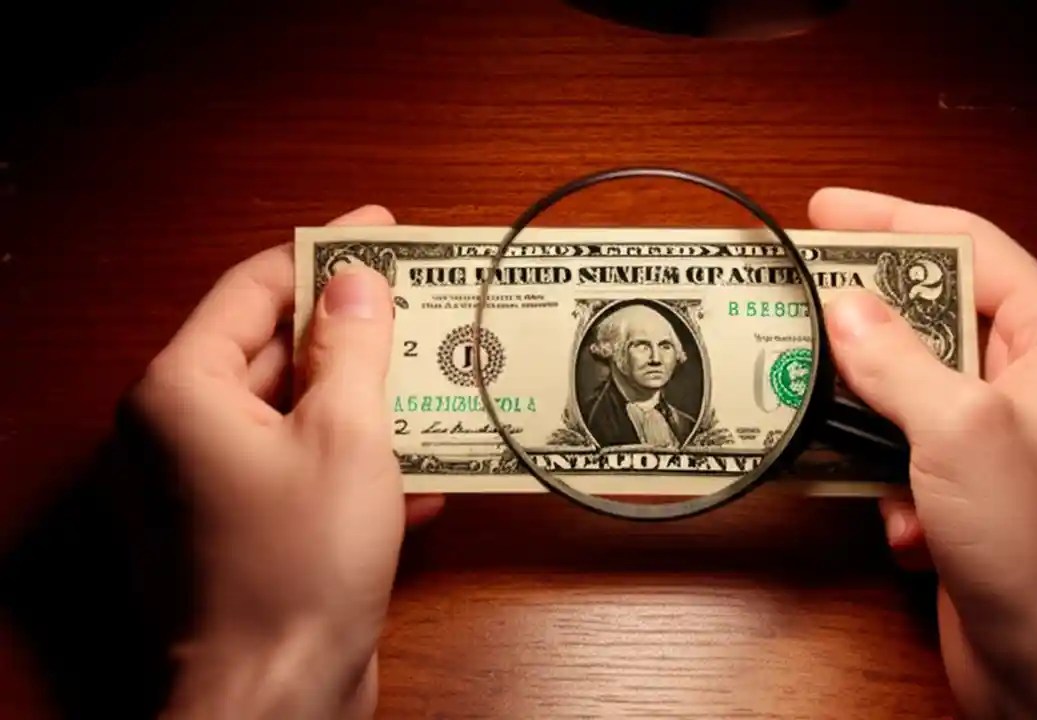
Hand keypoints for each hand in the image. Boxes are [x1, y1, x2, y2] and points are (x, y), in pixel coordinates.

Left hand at [129, 205, 442, 718]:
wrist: (272, 701)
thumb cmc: (294, 568)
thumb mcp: (346, 437)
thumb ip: (354, 347)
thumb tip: (356, 279)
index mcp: (182, 391)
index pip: (253, 288)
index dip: (323, 253)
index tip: (382, 230)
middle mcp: (179, 433)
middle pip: (274, 350)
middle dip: (355, 332)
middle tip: (423, 304)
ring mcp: (207, 489)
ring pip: (295, 417)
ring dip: (367, 402)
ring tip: (440, 382)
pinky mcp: (241, 535)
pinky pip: (300, 474)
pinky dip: (355, 467)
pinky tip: (423, 476)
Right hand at [810, 188, 1036, 717]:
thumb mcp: (959, 431)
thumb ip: (894, 361)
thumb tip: (842, 308)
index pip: (970, 246)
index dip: (892, 221)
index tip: (823, 210)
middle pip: (934, 316)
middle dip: (865, 325)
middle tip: (793, 303)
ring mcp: (1008, 436)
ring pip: (912, 389)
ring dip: (872, 419)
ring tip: (822, 420)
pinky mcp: (977, 490)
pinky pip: (911, 454)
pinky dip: (893, 485)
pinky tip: (905, 527)